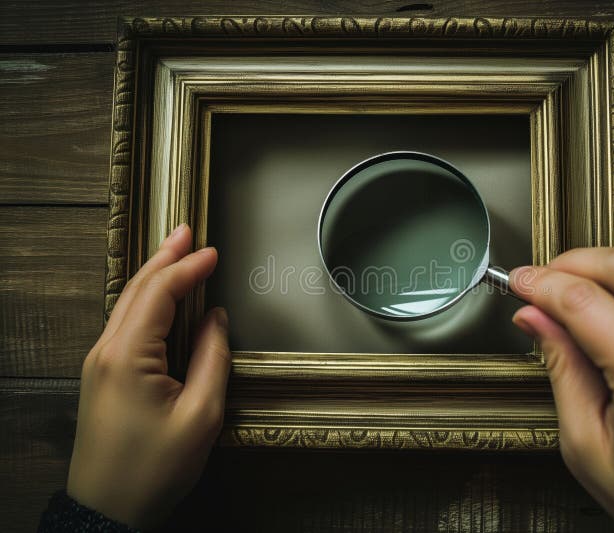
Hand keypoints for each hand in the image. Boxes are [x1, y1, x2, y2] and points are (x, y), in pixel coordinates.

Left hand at [67, 224, 229, 528]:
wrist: (106, 511)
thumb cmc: (153, 470)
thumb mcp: (200, 416)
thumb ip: (212, 358)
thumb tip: (216, 319)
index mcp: (127, 357)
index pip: (159, 294)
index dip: (188, 268)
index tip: (214, 252)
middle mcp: (106, 351)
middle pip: (136, 289)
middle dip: (164, 257)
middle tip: (186, 231)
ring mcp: (99, 363)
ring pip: (127, 303)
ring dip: (153, 275)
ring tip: (176, 252)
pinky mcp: (102, 376)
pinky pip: (124, 323)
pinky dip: (146, 300)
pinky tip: (161, 296)